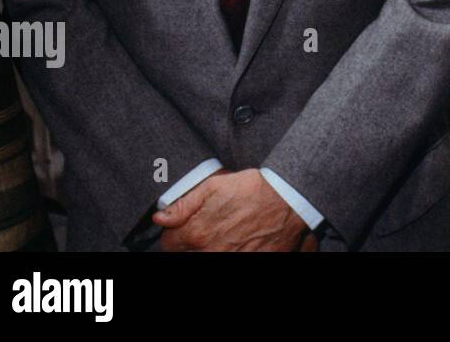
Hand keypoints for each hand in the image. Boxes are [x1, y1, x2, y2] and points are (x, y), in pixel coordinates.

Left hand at [152, 169, 311, 251]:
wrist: (290, 201)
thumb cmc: (253, 190)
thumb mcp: (215, 185)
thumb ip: (184, 204)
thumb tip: (160, 218)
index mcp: (197, 233)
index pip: (168, 243)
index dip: (176, 231)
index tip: (185, 225)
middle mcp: (210, 252)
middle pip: (184, 255)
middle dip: (190, 243)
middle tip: (206, 229)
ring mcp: (230, 260)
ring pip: (203, 259)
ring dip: (207, 249)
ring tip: (222, 236)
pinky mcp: (248, 263)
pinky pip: (226, 262)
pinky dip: (229, 251)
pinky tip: (236, 243)